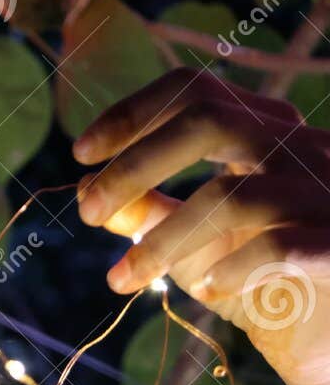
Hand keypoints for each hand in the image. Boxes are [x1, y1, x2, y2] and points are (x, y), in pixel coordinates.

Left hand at [74, 68, 329, 384]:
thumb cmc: (262, 284)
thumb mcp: (193, 244)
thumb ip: (147, 214)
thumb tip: (85, 191)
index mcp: (267, 136)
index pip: (196, 93)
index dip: (132, 114)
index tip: (80, 153)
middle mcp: (303, 151)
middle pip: (211, 121)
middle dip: (135, 164)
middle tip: (87, 211)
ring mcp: (329, 195)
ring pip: (234, 196)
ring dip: (163, 240)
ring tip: (124, 277)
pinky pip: (279, 247)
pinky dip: (230, 268)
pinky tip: (206, 291)